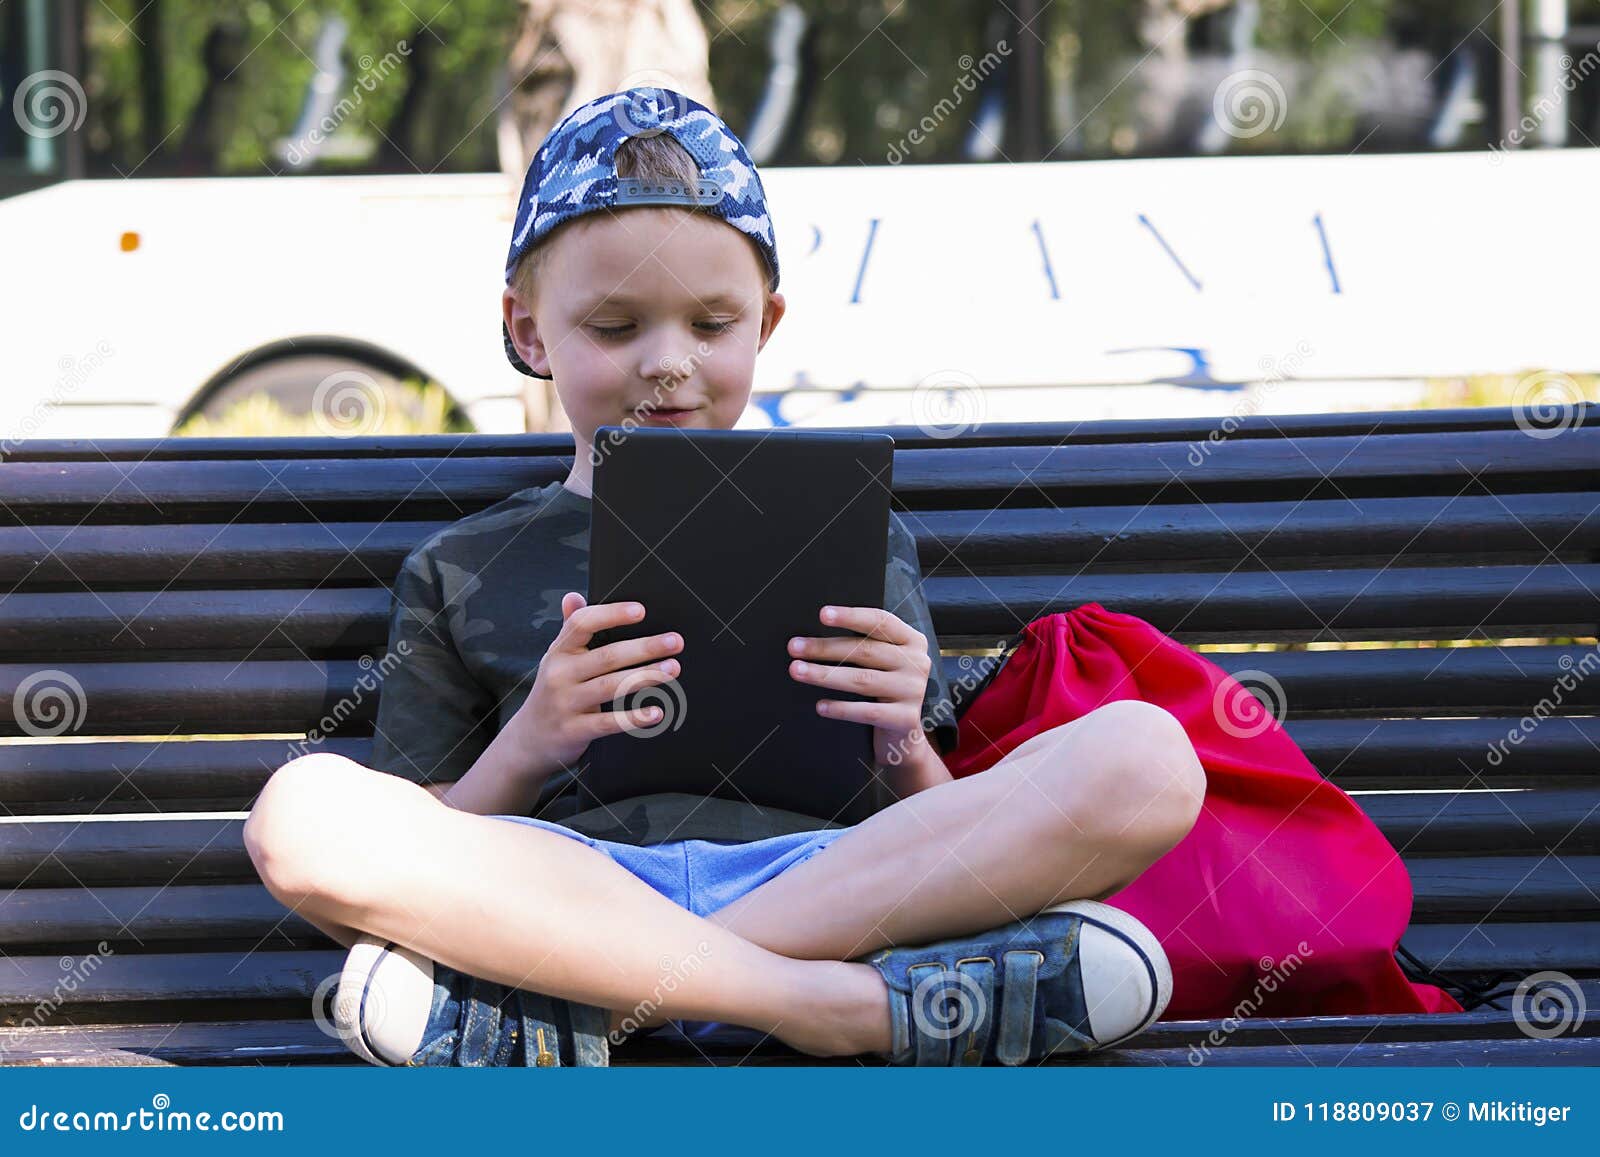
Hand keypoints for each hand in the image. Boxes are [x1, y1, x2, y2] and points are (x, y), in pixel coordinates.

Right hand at [511, 592, 683, 777]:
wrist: (529, 739)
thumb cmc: (554, 691)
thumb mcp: (556, 658)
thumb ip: (569, 628)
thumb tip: (573, 596)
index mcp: (559, 651)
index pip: (582, 624)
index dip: (612, 614)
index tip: (641, 610)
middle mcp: (560, 674)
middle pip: (607, 656)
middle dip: (644, 647)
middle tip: (675, 641)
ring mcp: (566, 703)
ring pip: (611, 686)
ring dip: (646, 676)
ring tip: (673, 668)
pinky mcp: (574, 731)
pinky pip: (609, 723)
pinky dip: (634, 717)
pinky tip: (657, 712)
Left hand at [787, 604, 931, 768]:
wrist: (903, 732)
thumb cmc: (883, 688)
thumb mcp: (882, 661)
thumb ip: (863, 645)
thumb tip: (813, 636)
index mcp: (912, 640)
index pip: (880, 621)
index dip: (850, 617)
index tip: (823, 614)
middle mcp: (917, 663)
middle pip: (865, 651)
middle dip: (825, 648)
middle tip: (795, 647)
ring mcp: (913, 691)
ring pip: (862, 680)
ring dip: (825, 675)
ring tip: (797, 671)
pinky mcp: (906, 719)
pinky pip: (867, 712)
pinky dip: (841, 708)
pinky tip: (820, 706)